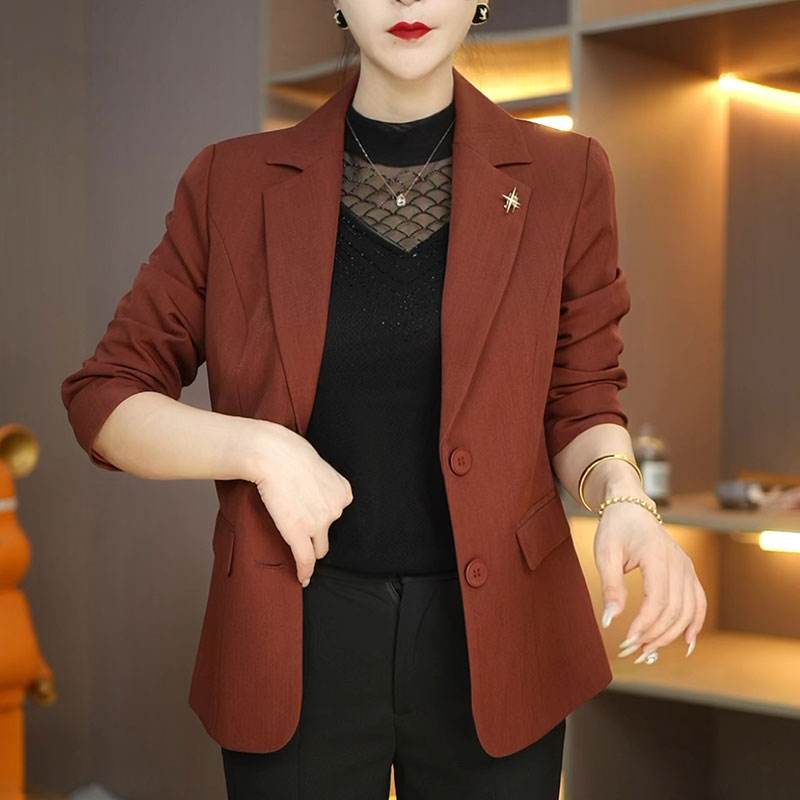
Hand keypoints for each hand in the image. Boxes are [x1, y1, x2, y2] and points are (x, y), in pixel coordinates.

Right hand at [250, 423, 352, 586]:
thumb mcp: (319, 466)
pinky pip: (306, 561)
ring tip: (300, 553)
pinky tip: (303, 578)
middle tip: (300, 529)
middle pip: (329, 532)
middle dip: (317, 533)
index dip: (323, 516)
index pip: (336, 513)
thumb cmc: (289, 454)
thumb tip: (313, 493)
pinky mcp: (300, 535)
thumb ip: (322, 485)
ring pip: (318, 548)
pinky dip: (305, 572)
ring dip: (310, 550)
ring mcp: (320, 524)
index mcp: (344, 492)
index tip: (313, 518)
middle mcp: (337, 509)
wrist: (273, 455)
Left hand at [593, 500, 706, 662]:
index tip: (627, 639)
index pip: (658, 600)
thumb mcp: (605, 554)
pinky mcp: (688, 571)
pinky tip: (686, 642)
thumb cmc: (615, 528)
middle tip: (634, 649)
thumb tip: (610, 620)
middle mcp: (678, 562)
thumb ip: (610, 587)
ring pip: (688, 610)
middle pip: (675, 610)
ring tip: (649, 649)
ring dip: (671, 634)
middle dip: (656, 634)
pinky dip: (695, 623)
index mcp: (657, 555)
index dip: (645, 624)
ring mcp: (687, 567)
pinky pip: (698, 601)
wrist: (631, 506)